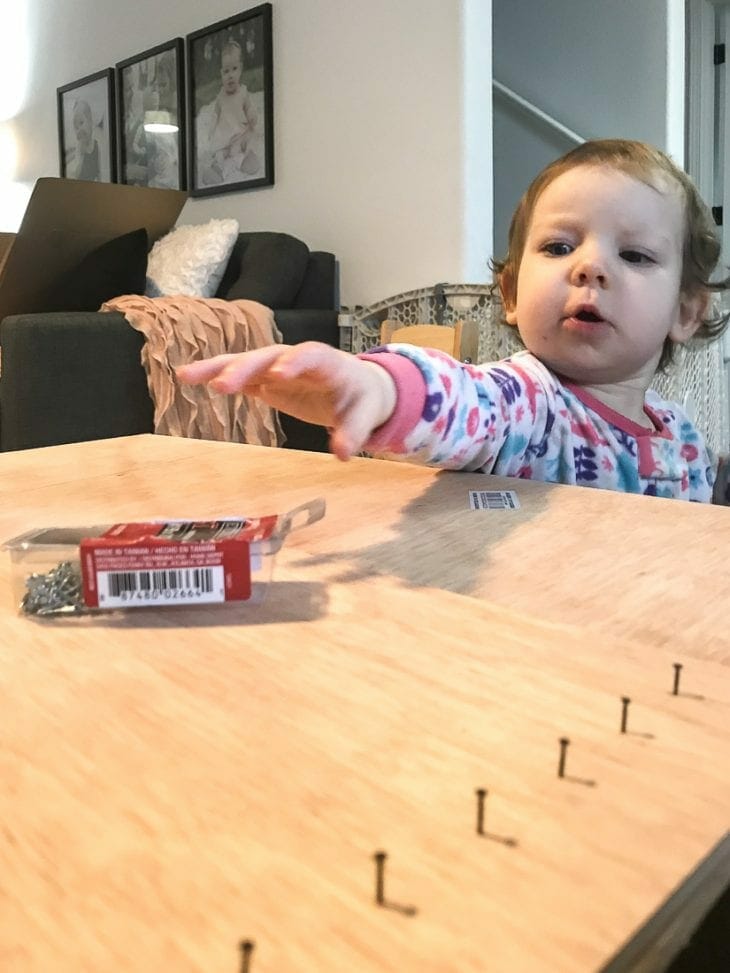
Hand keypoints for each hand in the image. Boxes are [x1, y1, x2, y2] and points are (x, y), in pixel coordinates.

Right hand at [176, 342, 396, 459]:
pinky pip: (240, 377)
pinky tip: (189, 380)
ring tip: (186, 375)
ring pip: (246, 363)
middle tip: (222, 384)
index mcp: (326, 363)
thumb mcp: (365, 415)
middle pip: (268, 357)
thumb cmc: (361, 398)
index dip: (295, 362)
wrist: (356, 388)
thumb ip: (353, 432)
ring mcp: (277, 368)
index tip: (280, 373)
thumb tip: (342, 454)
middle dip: (246, 368)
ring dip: (218, 368)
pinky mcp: (266, 381)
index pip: (309, 355)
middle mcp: (296, 360)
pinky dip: (217, 376)